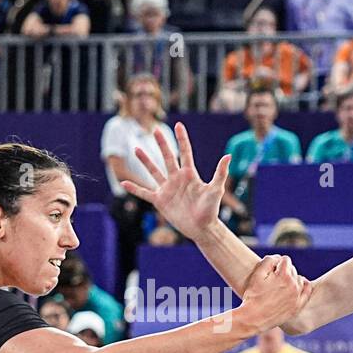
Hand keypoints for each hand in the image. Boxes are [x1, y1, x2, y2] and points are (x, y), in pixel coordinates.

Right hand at [124, 122, 227, 240]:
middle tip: (155, 130)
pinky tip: (124, 183)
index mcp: (190, 174)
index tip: (178, 125)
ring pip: (154, 172)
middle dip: (162, 144)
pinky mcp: (160, 201)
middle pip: (167, 157)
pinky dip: (134, 189)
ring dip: (145, 161)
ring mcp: (167, 189)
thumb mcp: (216, 189)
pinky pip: (144, 193)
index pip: (185, 152)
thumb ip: (220, 173)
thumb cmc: (211, 209)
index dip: (182, 139)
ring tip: (136, 149)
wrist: (202, 228)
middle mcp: (177, 179)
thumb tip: (228, 155)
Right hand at [236, 254, 311, 334]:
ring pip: (300, 279)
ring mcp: (297, 297)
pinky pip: (307, 292)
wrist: (253, 319)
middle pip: (292, 269)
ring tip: (281, 285)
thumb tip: (278, 258)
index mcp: (284, 276)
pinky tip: (297, 287)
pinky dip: (303, 286)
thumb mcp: (257, 275)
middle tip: (273, 279)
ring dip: (292, 279)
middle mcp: (294, 285)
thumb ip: (268, 261)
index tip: (270, 269)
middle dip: (283, 271)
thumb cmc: (253, 296)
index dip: (276, 263)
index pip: (285, 260)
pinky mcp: (297, 307)